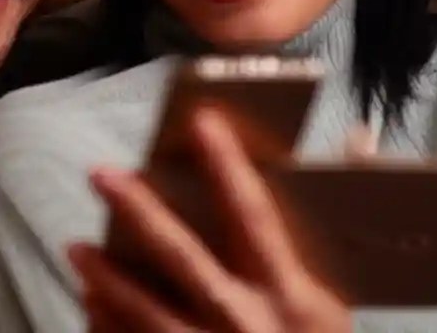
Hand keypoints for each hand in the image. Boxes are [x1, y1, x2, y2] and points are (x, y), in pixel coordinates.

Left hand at [69, 109, 350, 332]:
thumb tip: (361, 140)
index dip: (228, 169)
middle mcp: (246, 323)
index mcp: (290, 297)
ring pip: (145, 311)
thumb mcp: (336, 307)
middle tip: (101, 174)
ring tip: (75, 248)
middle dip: (138, 212)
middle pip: (182, 258)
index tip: (202, 123)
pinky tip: (89, 303)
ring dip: (106, 278)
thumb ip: (337, 227)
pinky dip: (107, 326)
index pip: (255, 218)